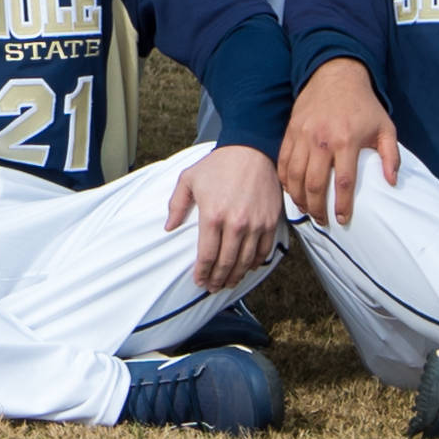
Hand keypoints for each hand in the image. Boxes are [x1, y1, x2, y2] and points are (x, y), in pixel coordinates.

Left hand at [171, 141, 283, 292]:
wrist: (252, 151)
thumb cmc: (218, 165)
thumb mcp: (189, 179)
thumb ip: (176, 205)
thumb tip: (169, 228)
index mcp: (212, 215)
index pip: (207, 255)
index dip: (202, 272)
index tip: (198, 280)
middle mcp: (235, 224)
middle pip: (226, 263)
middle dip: (218, 280)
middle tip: (212, 288)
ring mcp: (255, 225)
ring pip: (245, 262)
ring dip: (236, 277)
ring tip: (228, 283)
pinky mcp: (270, 223)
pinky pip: (263, 251)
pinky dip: (255, 264)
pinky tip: (246, 268)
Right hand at [278, 58, 400, 224]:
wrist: (335, 75)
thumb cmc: (363, 105)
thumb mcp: (386, 128)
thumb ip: (392, 156)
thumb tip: (391, 182)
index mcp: (346, 140)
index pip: (343, 182)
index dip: (342, 205)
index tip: (343, 219)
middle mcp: (321, 140)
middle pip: (314, 183)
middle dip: (317, 207)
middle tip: (322, 221)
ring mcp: (302, 135)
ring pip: (294, 175)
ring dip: (299, 197)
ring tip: (306, 210)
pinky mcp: (290, 131)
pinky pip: (283, 160)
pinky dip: (285, 179)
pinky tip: (292, 191)